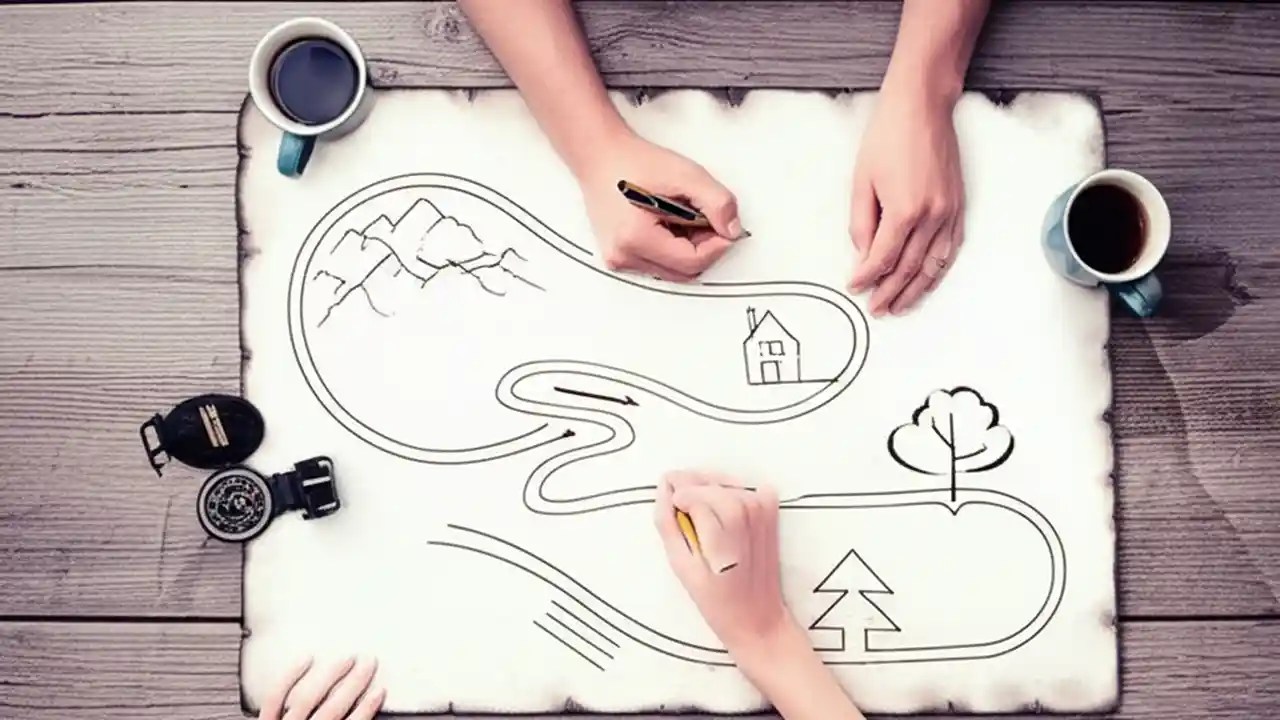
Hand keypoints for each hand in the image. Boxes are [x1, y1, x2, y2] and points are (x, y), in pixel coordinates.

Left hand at [257, 655, 384, 719]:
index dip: (368, 707)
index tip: (379, 692)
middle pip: (335, 707)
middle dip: (355, 683)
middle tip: (368, 665)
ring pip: (309, 698)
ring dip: (331, 676)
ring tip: (345, 659)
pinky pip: (276, 697)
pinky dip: (290, 677)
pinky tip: (304, 662)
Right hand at [578, 133, 743, 281]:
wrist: (601, 156)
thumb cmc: (632, 162)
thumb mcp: (685, 175)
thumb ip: (717, 202)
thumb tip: (732, 229)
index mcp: (635, 239)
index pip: (692, 261)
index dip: (717, 245)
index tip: (725, 226)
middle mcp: (623, 255)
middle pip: (684, 272)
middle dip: (703, 248)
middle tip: (705, 218)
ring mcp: (620, 259)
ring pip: (673, 271)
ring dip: (688, 249)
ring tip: (682, 216)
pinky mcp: (621, 257)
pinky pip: (659, 264)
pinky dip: (673, 248)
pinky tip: (669, 224)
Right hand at [653, 470, 794, 661]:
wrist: (759, 617)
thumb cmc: (717, 600)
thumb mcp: (682, 567)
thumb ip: (668, 524)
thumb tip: (663, 489)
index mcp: (724, 527)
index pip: (689, 492)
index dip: (675, 500)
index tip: (672, 515)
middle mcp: (747, 510)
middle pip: (705, 483)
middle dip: (688, 492)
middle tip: (683, 518)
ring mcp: (763, 507)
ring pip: (722, 482)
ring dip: (707, 492)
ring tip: (702, 522)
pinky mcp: (771, 508)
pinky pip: (742, 487)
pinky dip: (729, 494)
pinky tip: (724, 517)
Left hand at [848, 86, 964, 315]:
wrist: (922, 108)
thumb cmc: (888, 138)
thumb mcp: (862, 181)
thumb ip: (861, 223)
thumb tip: (863, 255)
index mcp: (904, 211)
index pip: (883, 258)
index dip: (866, 277)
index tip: (854, 287)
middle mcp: (932, 217)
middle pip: (909, 268)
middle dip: (890, 292)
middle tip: (876, 308)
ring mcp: (949, 213)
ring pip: (934, 265)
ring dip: (916, 290)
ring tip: (900, 306)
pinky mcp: (958, 206)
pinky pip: (951, 249)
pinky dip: (939, 270)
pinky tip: (927, 281)